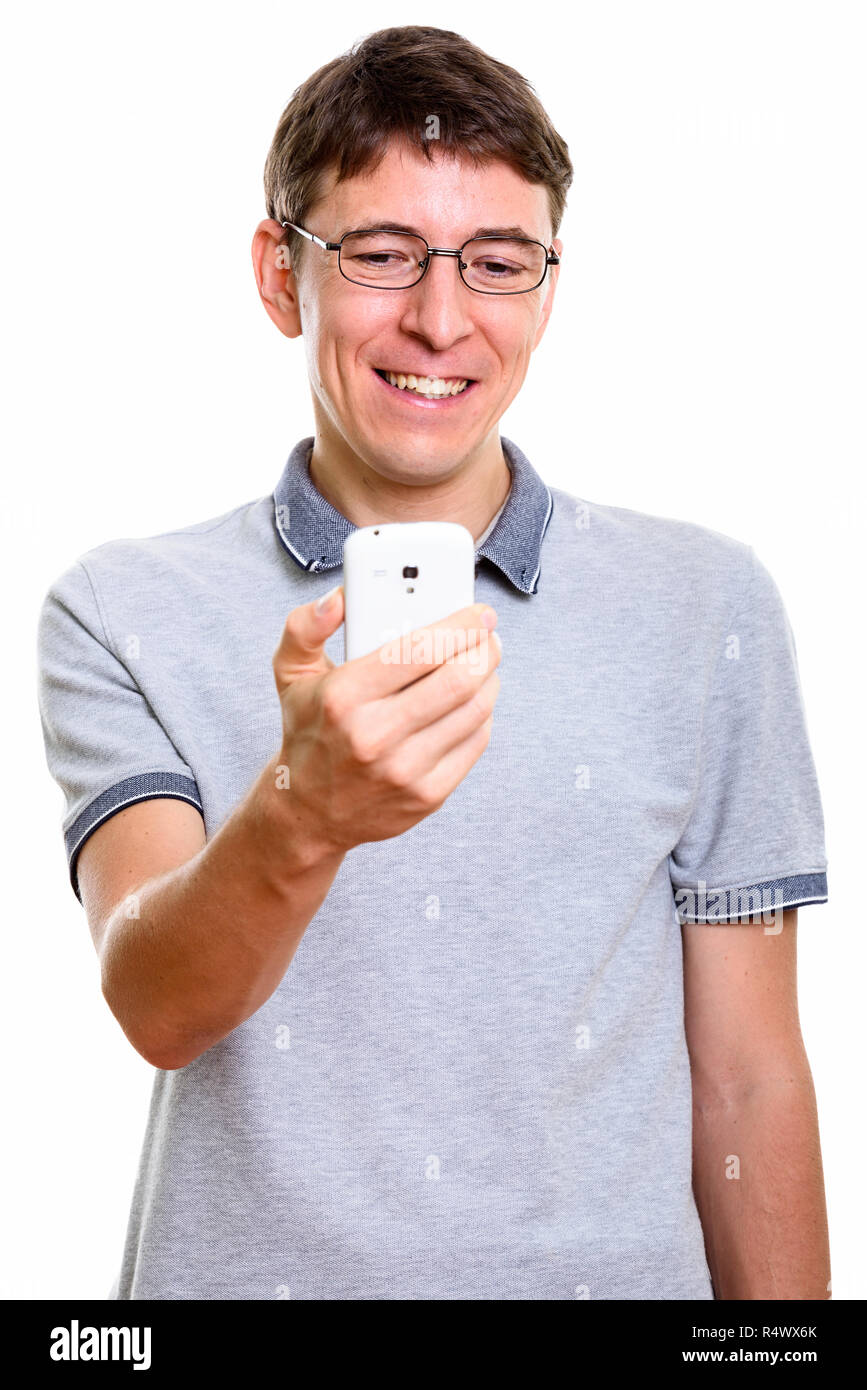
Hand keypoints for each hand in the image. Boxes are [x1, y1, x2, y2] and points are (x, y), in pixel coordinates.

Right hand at [271, 584, 500, 852]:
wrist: (309, 813)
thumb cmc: (308, 732)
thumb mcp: (291, 674)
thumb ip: (306, 626)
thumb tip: (340, 599)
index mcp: (343, 697)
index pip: (419, 650)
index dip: (460, 626)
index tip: (479, 613)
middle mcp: (375, 735)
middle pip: (458, 680)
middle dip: (485, 649)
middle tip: (489, 635)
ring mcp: (405, 770)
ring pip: (475, 710)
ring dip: (489, 679)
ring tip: (484, 664)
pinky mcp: (427, 796)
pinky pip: (475, 742)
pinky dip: (482, 715)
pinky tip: (473, 701)